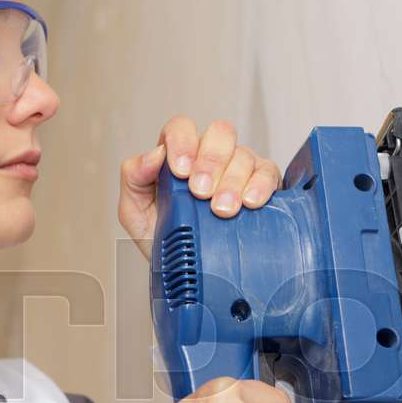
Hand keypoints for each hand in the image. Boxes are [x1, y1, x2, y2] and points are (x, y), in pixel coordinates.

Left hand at [119, 117, 283, 260]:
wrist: (187, 274)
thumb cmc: (161, 235)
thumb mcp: (134, 212)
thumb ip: (134, 178)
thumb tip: (153, 155)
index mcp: (178, 154)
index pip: (181, 128)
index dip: (182, 142)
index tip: (180, 171)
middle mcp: (210, 155)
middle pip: (219, 133)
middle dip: (211, 162)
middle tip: (201, 192)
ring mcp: (238, 167)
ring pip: (243, 154)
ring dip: (232, 181)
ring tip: (223, 209)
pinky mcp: (262, 183)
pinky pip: (267, 173)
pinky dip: (260, 186)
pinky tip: (250, 202)